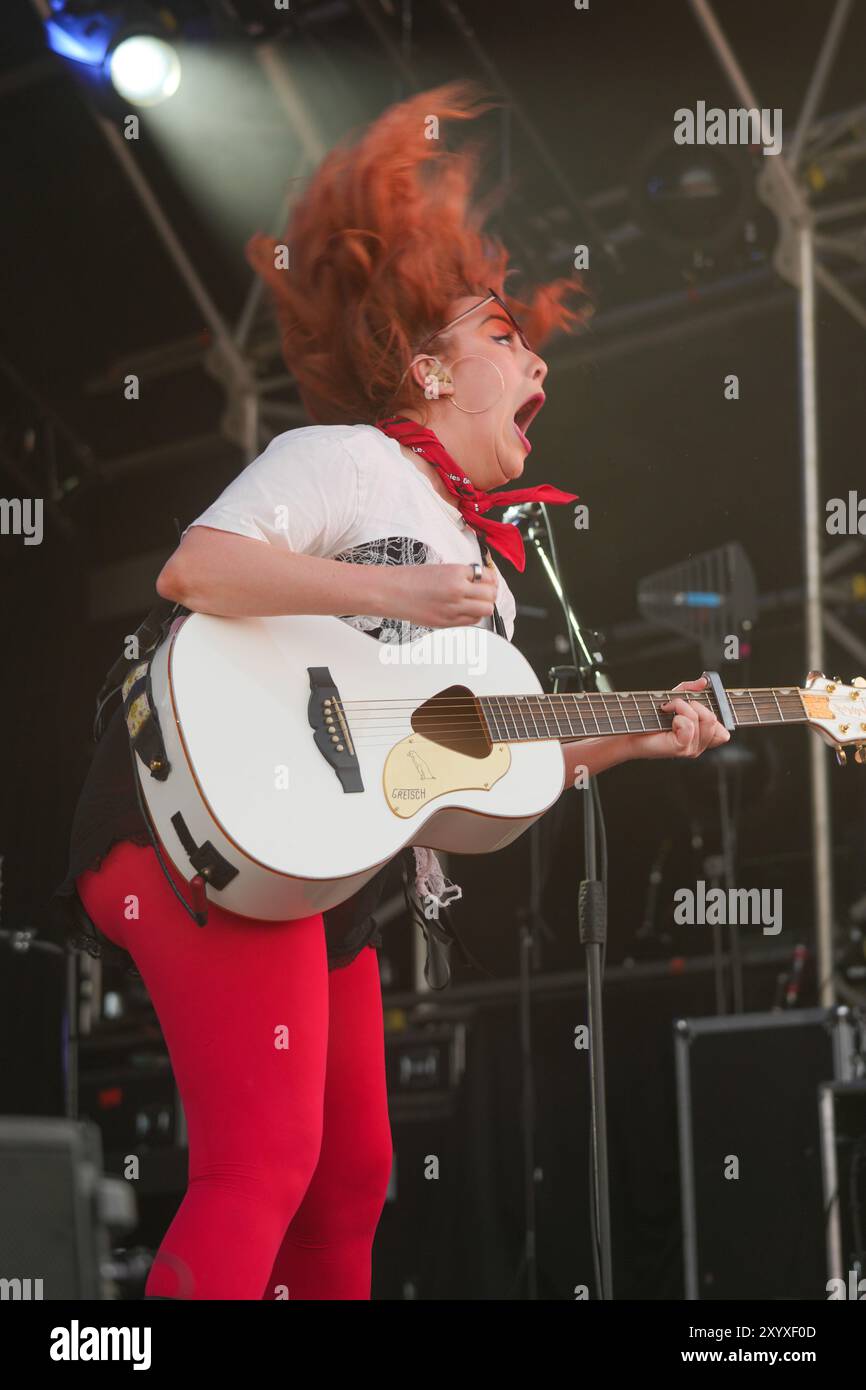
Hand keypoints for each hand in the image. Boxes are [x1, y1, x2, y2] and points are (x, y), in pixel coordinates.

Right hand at [382, 561, 497, 628]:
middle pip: (490, 595)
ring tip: (475, 601)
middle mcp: (457, 591)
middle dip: (490, 593)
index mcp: (456, 573)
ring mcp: (453, 609)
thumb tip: (480, 580)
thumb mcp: (441, 568)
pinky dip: (473, 616)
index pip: (487, 577)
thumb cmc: (411, 579)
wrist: (392, 592)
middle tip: (484, 591)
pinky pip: (472, 621)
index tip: (487, 579)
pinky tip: (465, 610)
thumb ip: (462, 575)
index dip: (490, 578)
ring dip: (483, 605)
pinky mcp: (447, 622)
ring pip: (485, 610)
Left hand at [626, 676, 730, 761]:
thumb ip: (690, 689)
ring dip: (682, 707)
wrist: (631, 730)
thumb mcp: (674, 698)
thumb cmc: (651, 717)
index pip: (723, 732)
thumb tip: (703, 681)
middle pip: (713, 719)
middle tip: (676, 705)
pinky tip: (668, 719)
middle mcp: (699, 744)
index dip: (715, 714)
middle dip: (694, 704)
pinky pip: (689, 726)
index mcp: (701, 736)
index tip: (700, 703)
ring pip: (702, 719)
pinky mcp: (681, 748)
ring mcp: (691, 748)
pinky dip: (678, 716)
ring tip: (668, 710)